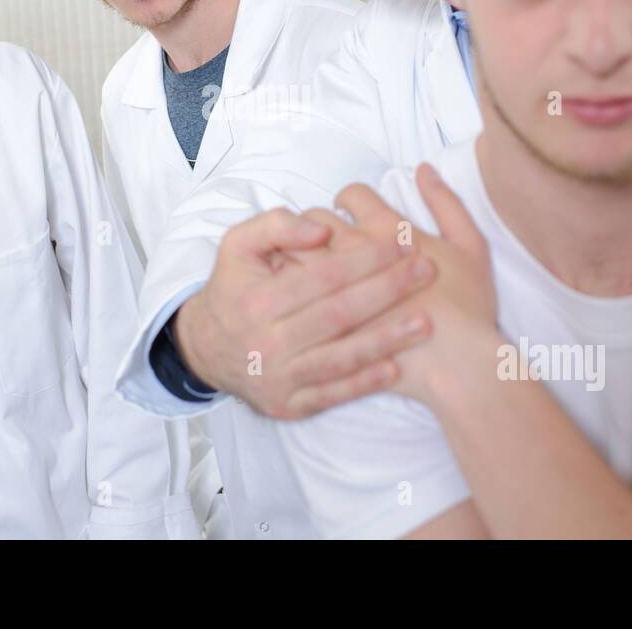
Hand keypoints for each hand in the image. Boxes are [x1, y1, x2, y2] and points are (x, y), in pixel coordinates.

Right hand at [173, 207, 435, 418]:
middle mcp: (265, 342)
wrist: (205, 347)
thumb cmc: (234, 287)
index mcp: (257, 300)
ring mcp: (277, 378)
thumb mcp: (238, 244)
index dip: (364, 259)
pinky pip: (332, 394)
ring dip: (386, 340)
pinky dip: (364, 383)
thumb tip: (321, 229)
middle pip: (338, 315)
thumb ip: (277, 225)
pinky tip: (396, 367)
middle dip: (387, 291)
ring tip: (425, 321)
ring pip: (340, 358)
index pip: (322, 277)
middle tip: (426, 271)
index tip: (400, 244)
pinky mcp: (286, 406)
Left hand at [301, 164, 497, 407]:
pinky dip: (288, 290)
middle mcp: (353, 251)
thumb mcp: (470, 247)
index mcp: (387, 230)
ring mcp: (332, 285)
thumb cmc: (465, 307)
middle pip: (316, 220)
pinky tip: (301, 298)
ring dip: (296, 254)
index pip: (352, 195)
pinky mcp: (320, 319)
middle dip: (317, 225)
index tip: (350, 210)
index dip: (349, 199)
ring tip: (308, 266)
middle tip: (326, 237)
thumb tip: (425, 170)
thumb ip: (447, 204)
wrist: (454, 364)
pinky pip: (288, 296)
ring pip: (294, 253)